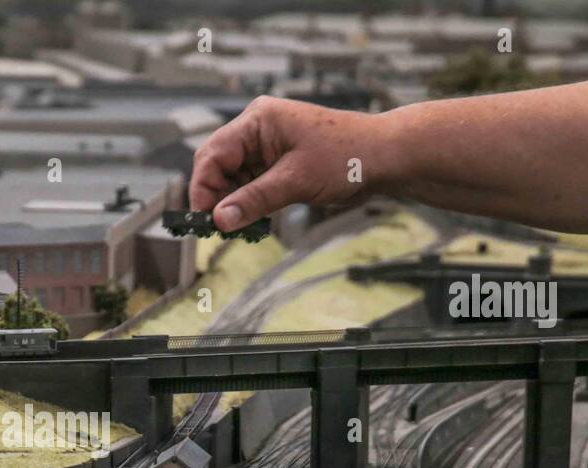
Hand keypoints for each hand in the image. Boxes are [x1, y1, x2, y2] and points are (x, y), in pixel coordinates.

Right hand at [189, 96, 384, 231]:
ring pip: (231, 178)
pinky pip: (249, 184)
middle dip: (215, 197)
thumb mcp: (296, 181)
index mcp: (258, 120)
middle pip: (217, 165)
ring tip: (240, 227)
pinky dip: (247, 204)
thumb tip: (219, 220)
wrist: (384, 158)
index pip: (213, 154)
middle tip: (218, 228)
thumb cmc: (346, 157)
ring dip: (231, 204)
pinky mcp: (276, 163)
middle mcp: (257, 129)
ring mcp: (266, 146)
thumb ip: (254, 200)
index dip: (203, 188)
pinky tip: (252, 221)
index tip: (204, 220)